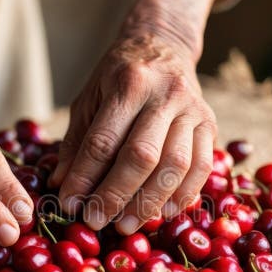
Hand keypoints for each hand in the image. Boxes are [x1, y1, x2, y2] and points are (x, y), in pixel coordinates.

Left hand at [48, 0, 231, 235]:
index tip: (69, 205)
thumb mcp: (89, 98)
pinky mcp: (211, 124)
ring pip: (176, 165)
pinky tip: (162, 214)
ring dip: (149, 202)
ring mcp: (193, 109)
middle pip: (141, 156)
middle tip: (96, 221)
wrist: (163, 46)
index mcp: (128, 83)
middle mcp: (165, 94)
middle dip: (116, 195)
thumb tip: (60, 186)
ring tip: (126, 225)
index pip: (103, 140)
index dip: (84, 177)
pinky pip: (202, 168)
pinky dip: (182, 196)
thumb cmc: (118, 77)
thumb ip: (77, 142)